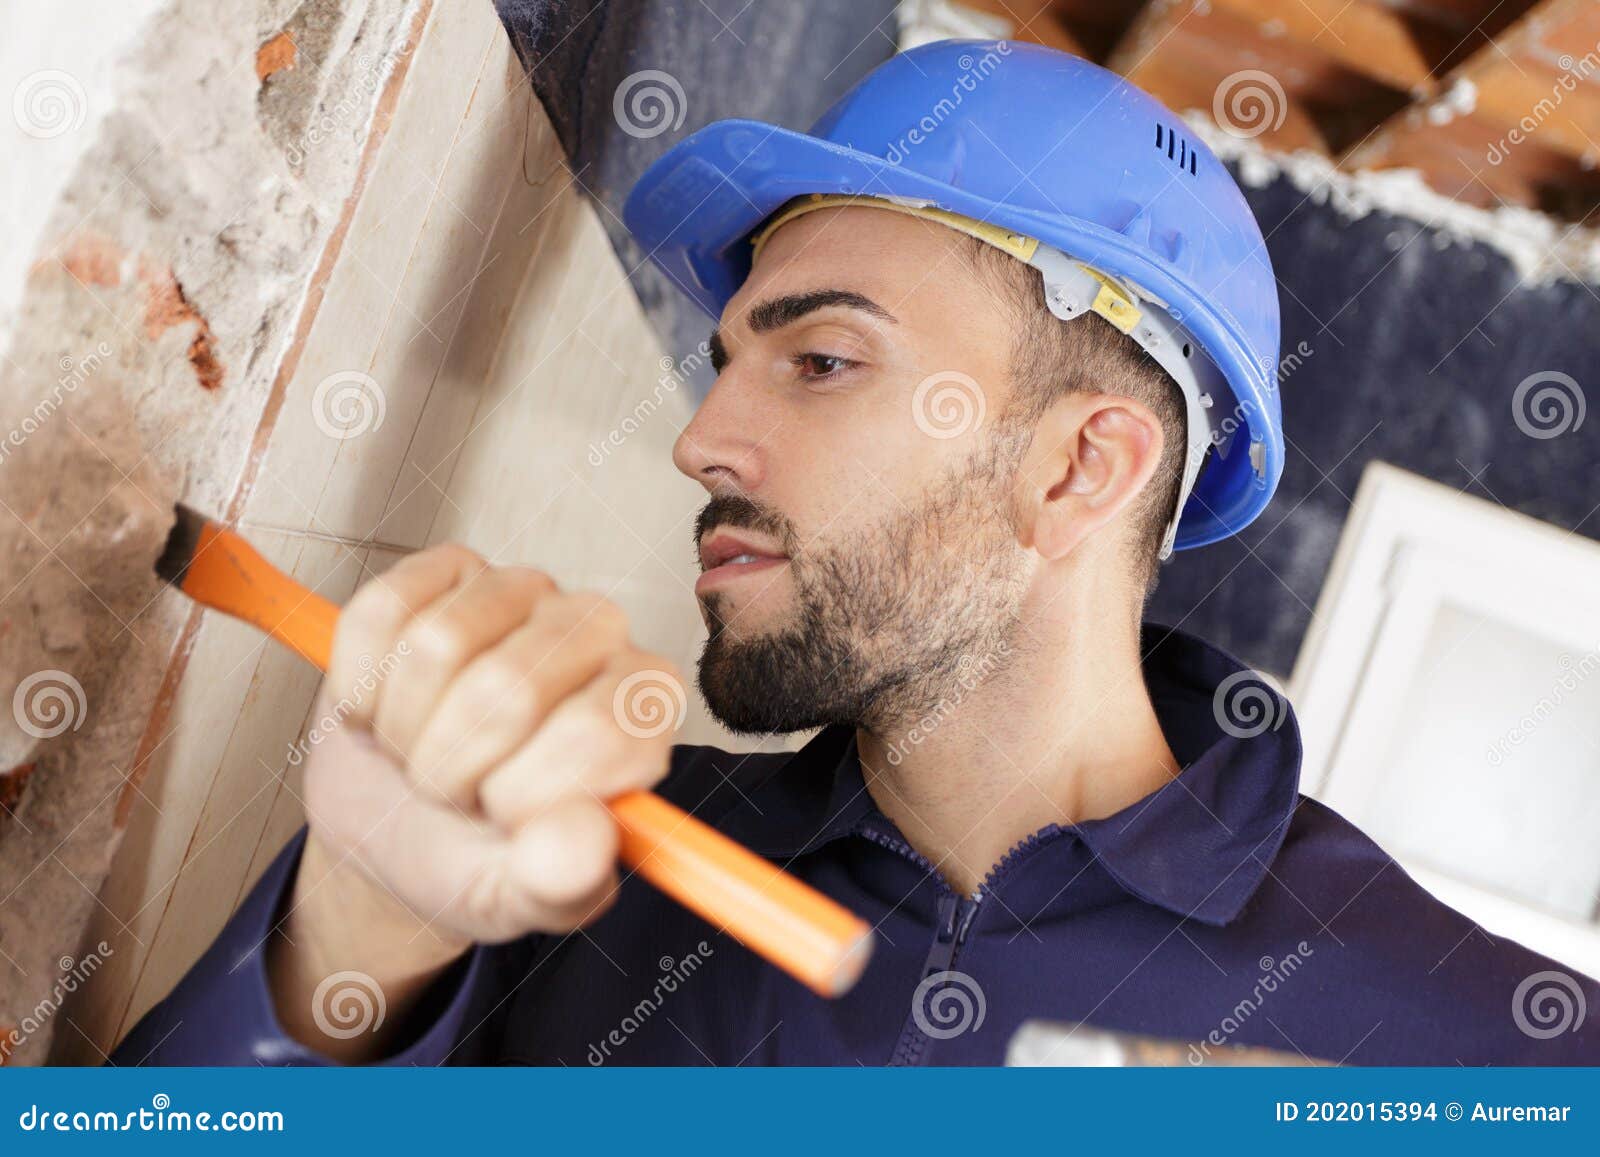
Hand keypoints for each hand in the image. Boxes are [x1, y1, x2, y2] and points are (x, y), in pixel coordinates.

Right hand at [269, 544, 680, 1056]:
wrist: (396, 833)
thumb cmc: (480, 857)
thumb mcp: (526, 898)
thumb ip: (566, 881)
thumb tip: (586, 836)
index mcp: (641, 708)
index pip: (595, 732)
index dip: (525, 793)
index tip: (508, 820)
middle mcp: (598, 632)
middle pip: (507, 688)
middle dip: (453, 768)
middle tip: (457, 793)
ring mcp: (522, 590)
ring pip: (435, 644)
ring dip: (406, 727)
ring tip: (424, 752)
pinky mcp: (447, 571)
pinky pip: (381, 613)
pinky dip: (361, 683)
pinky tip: (386, 707)